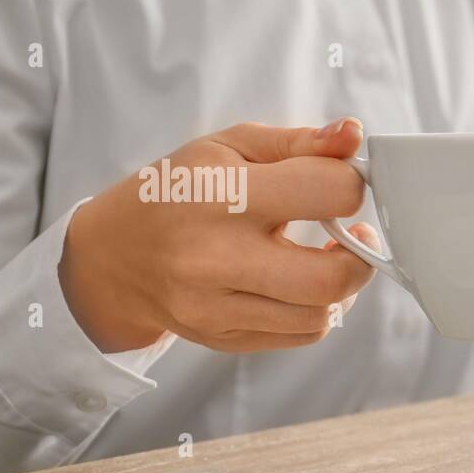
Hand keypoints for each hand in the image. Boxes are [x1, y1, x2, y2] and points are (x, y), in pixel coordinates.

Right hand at [60, 118, 378, 352]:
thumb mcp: (229, 148)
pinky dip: (316, 311)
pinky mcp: (223, 337)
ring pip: (320, 315)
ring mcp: (216, 305)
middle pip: (331, 277)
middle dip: (360, 256)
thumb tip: (353, 135)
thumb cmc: (178, 191)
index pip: (328, 192)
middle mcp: (215, 256)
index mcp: (221, 193)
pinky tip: (301, 286)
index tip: (343, 186)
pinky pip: (301, 335)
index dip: (351, 186)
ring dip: (340, 288)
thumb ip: (300, 143)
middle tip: (354, 237)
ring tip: (324, 259)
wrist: (113, 255)